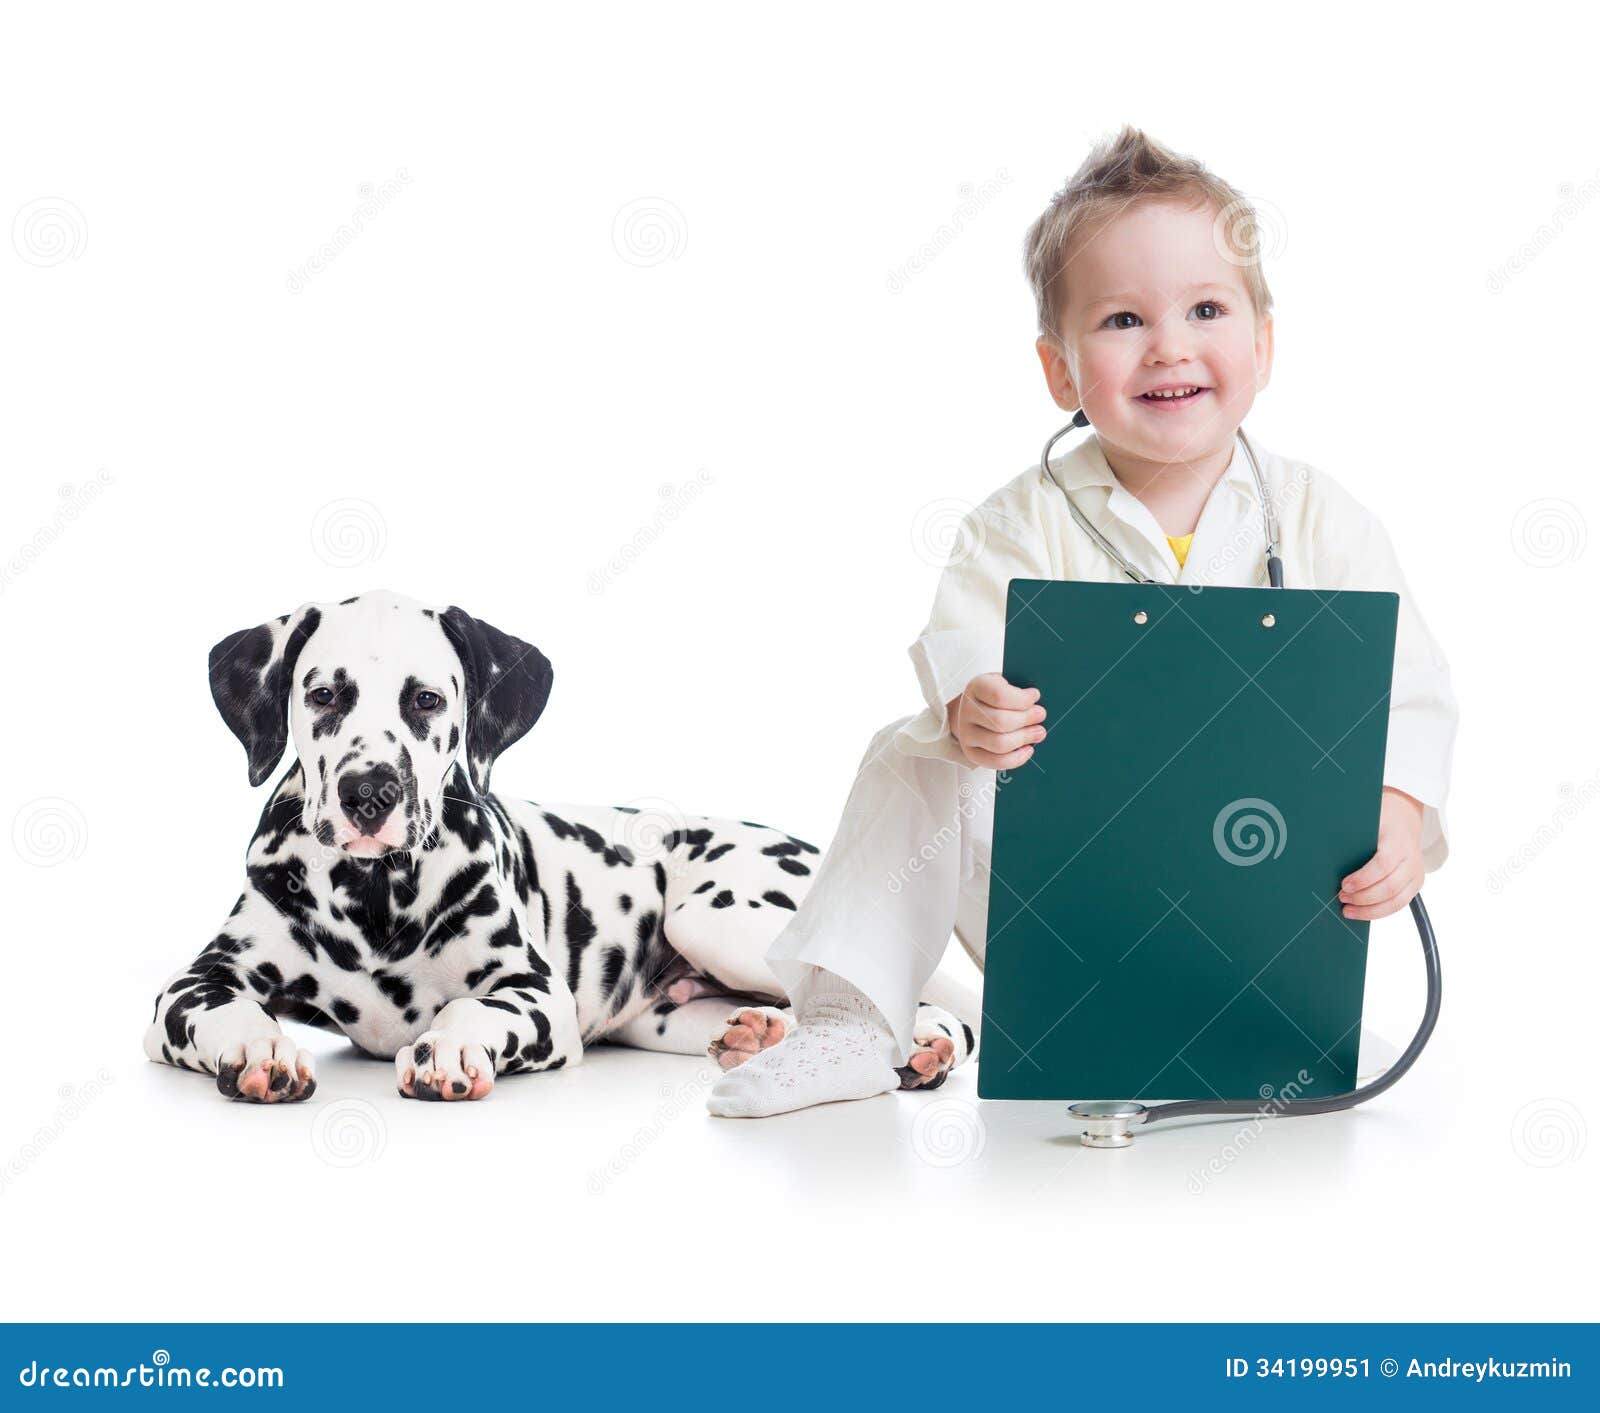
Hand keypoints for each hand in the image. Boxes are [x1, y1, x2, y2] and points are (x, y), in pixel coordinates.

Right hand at [945, 673, 1045, 769]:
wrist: (975, 708)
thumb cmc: (995, 695)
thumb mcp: (1004, 683)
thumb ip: (1019, 690)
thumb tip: (1036, 705)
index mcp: (976, 688)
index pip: (999, 696)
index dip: (1022, 699)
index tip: (1035, 696)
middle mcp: (967, 711)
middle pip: (1000, 721)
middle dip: (1026, 720)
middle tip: (1040, 715)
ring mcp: (967, 734)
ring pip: (999, 744)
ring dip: (1024, 738)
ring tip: (1038, 732)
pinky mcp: (972, 752)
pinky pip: (997, 762)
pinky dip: (1017, 758)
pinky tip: (1028, 749)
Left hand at [1339, 787, 1424, 920]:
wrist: (1404, 818)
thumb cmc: (1379, 820)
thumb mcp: (1365, 821)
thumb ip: (1350, 837)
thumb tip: (1321, 852)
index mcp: (1398, 841)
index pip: (1383, 865)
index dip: (1363, 879)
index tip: (1343, 885)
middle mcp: (1411, 859)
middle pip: (1389, 887)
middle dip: (1363, 897)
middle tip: (1342, 898)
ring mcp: (1416, 874)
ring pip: (1396, 901)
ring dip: (1370, 910)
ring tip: (1348, 910)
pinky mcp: (1415, 884)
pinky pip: (1399, 904)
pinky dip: (1379, 911)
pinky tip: (1361, 912)